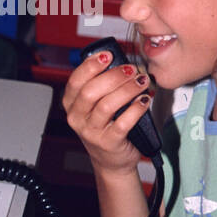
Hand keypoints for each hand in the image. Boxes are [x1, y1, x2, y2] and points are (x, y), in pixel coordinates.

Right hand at [62, 50, 151, 174]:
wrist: (112, 160)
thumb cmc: (106, 127)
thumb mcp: (96, 106)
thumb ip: (102, 86)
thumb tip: (121, 63)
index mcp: (71, 104)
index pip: (76, 80)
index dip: (91, 65)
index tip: (108, 55)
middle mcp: (77, 118)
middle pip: (91, 91)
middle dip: (114, 76)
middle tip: (131, 69)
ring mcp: (91, 132)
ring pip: (107, 105)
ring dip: (127, 89)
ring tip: (142, 81)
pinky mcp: (109, 143)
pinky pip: (123, 123)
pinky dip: (136, 109)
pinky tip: (144, 100)